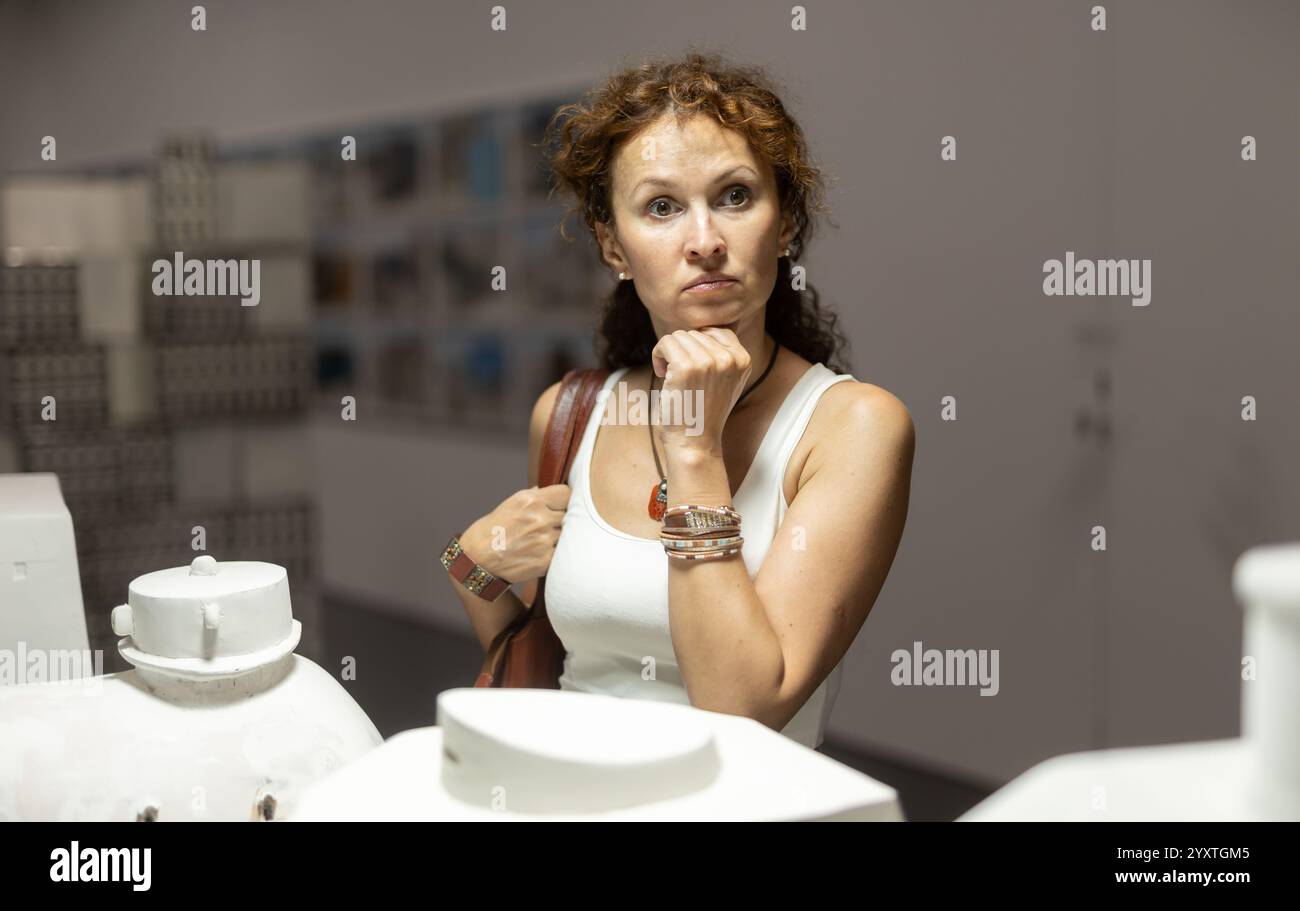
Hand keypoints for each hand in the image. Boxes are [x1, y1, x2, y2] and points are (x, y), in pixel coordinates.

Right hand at [458, 484, 569, 583]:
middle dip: (560, 519)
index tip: (560, 506)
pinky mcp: (546, 560)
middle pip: (569, 514)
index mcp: (530, 500)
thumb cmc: (492, 530)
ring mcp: (544, 540)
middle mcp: (539, 518)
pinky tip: (540, 551)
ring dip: (558, 536)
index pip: (566, 494)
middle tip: (548, 525)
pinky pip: (561, 551)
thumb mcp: (510, 504)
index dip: (564, 500)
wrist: (478, 559)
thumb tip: (548, 491)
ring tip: (541, 539)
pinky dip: (554, 551)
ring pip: (567, 534)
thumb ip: (533, 497)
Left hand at [650, 327, 752, 454]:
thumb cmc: (703, 412)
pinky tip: (662, 374)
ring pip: (678, 336)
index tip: (693, 368)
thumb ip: (723, 356)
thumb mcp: (726, 382)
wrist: (694, 442)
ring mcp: (708, 361)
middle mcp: (729, 358)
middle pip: (695, 333)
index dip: (698, 346)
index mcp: (743, 360)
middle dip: (682, 352)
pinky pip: (665, 342)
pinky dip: (658, 355)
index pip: (716, 331)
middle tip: (680, 377)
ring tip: (672, 377)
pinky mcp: (686, 366)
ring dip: (669, 354)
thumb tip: (703, 330)